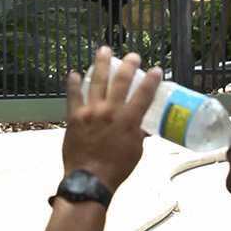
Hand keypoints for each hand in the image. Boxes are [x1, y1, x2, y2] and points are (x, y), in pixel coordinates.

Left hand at [61, 48, 160, 195]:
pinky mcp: (74, 117)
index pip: (145, 93)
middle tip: (133, 57)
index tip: (156, 70)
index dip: (152, 80)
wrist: (90, 179)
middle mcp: (111, 111)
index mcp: (129, 120)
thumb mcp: (136, 152)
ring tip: (104, 51)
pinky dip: (73, 84)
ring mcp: (91, 112)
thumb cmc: (115, 168)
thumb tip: (144, 128)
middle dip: (129, 65)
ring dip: (101, 63)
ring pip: (97, 81)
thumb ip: (139, 136)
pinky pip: (73, 96)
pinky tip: (73, 74)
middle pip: (122, 80)